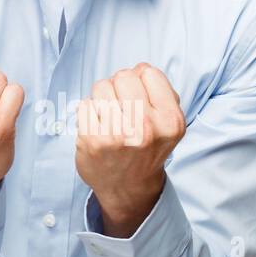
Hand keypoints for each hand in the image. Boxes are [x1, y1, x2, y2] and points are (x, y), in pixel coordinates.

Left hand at [75, 63, 185, 236]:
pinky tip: (97, 129)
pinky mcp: (92, 140)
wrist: (128, 187)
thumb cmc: (146, 147)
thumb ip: (160, 92)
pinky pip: (84, 104)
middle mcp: (146, 128)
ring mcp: (117, 134)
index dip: (140, 81)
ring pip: (101, 86)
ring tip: (110, 119)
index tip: (139, 99)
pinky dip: (88, 113)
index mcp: (170, 120)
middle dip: (120, 87)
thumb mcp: (167, 123)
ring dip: (102, 99)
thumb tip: (140, 69)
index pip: (148, 72)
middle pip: (123, 76)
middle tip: (122, 109)